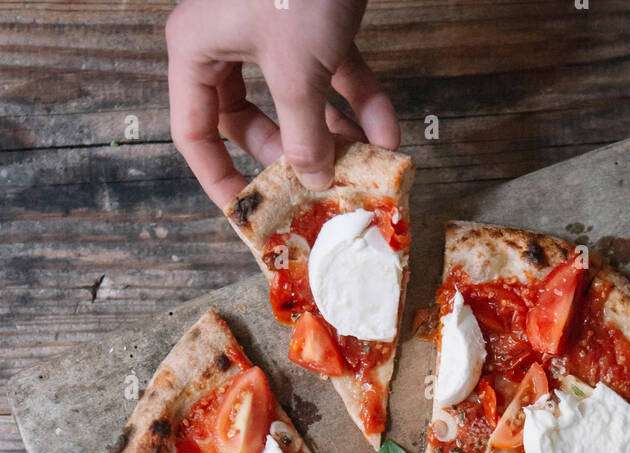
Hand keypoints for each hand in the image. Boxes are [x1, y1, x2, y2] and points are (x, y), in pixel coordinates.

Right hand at [165, 0, 399, 204]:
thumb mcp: (297, 72)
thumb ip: (302, 136)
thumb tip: (313, 181)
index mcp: (198, 48)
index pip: (195, 132)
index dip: (220, 179)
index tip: (249, 213)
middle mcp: (228, 38)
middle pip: (248, 119)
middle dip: (288, 156)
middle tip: (315, 188)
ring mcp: (272, 27)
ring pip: (296, 99)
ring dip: (333, 135)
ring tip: (365, 169)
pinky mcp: (314, 18)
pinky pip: (332, 72)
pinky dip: (359, 100)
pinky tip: (390, 131)